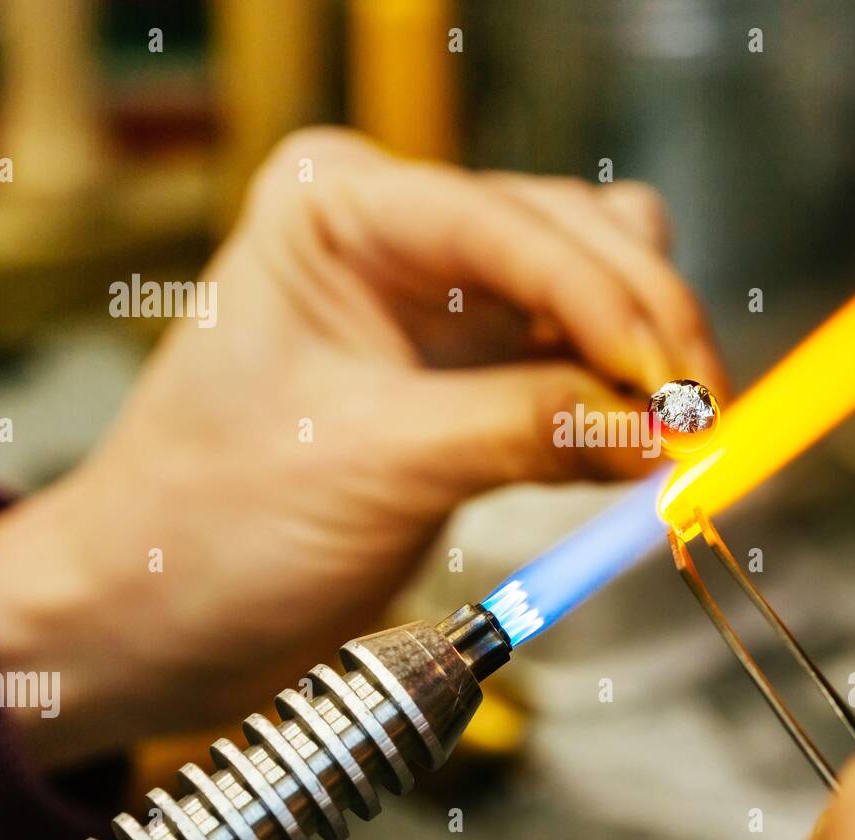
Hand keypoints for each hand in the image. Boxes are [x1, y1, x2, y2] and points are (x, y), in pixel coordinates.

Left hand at [0, 128, 726, 767]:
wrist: (161, 615)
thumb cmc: (210, 527)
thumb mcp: (374, 465)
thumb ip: (525, 429)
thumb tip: (661, 430)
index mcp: (337, 208)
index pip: (508, 222)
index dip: (606, 301)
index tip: (671, 387)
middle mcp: (397, 231)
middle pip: (577, 236)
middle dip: (643, 327)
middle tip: (693, 424)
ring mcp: (442, 296)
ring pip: (597, 285)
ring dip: (646, 356)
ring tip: (673, 438)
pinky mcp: (472, 367)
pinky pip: (581, 357)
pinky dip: (622, 398)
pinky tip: (638, 447)